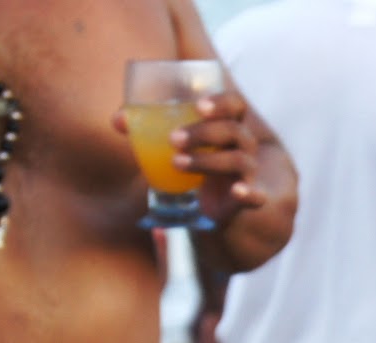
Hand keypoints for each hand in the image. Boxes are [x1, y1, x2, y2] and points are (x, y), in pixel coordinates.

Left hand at [112, 90, 267, 219]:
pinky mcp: (248, 200)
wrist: (223, 205)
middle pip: (234, 132)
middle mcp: (244, 147)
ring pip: (238, 161)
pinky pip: (256, 197)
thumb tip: (119, 120)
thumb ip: (153, 126)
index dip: (220, 103)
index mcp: (230, 126)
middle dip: (204, 133)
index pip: (235, 105)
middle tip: (173, 139)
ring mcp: (248, 173)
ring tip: (177, 163)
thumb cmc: (203, 161)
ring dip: (207, 160)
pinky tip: (238, 191)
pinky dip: (249, 194)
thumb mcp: (183, 140)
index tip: (197, 106)